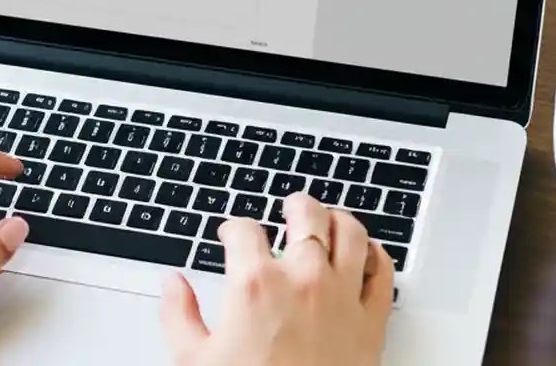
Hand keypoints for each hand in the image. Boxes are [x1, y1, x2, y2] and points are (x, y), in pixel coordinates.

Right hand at [161, 193, 393, 365]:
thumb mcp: (194, 360)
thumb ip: (179, 315)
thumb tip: (173, 285)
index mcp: (255, 285)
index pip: (244, 229)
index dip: (234, 227)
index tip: (232, 235)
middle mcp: (302, 280)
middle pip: (305, 215)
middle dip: (294, 205)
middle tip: (289, 207)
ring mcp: (341, 297)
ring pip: (349, 232)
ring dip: (336, 219)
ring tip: (328, 218)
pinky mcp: (371, 320)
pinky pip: (382, 271)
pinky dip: (374, 254)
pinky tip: (364, 253)